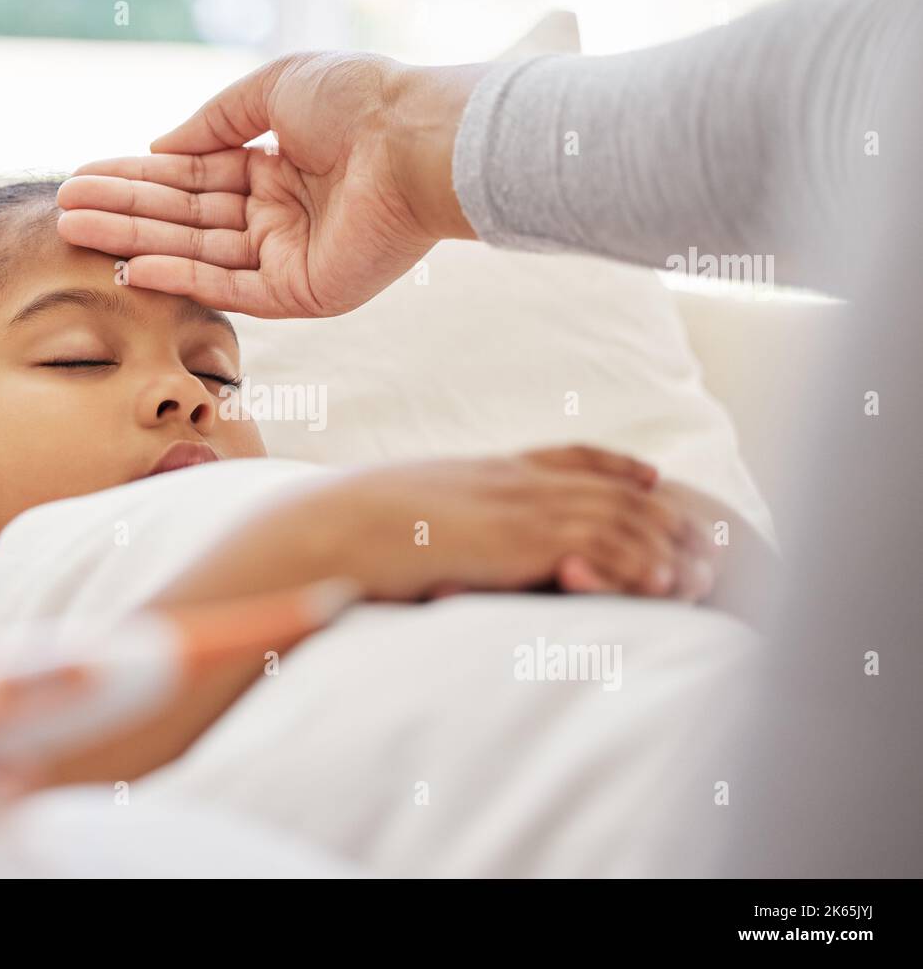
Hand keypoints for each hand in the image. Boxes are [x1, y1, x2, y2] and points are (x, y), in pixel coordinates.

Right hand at [55, 51, 487, 317]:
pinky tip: (134, 268)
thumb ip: (213, 122)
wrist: (414, 140)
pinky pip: (230, 287)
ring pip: (197, 250)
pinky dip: (182, 278)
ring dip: (136, 242)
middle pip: (184, 216)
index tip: (84, 180)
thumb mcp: (272, 89)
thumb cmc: (357, 102)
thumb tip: (159, 147)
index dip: (137, 179)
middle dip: (123, 211)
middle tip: (64, 211)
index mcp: (274, 166)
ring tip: (76, 231)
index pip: (191, 178)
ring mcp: (286, 255)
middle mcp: (276, 214)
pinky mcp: (300, 291)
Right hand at [153, 446, 716, 606]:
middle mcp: (514, 479)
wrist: (331, 528)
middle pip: (611, 487)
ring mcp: (521, 504)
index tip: (651, 473)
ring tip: (702, 573)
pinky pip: (603, 547)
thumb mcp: (403, 513)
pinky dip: (641, 565)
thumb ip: (438, 519)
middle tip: (709, 536)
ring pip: (619, 517)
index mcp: (488, 471)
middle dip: (664, 512)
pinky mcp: (523, 536)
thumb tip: (430, 540)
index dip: (614, 465)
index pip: (567, 456)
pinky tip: (666, 584)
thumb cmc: (351, 530)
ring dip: (665, 545)